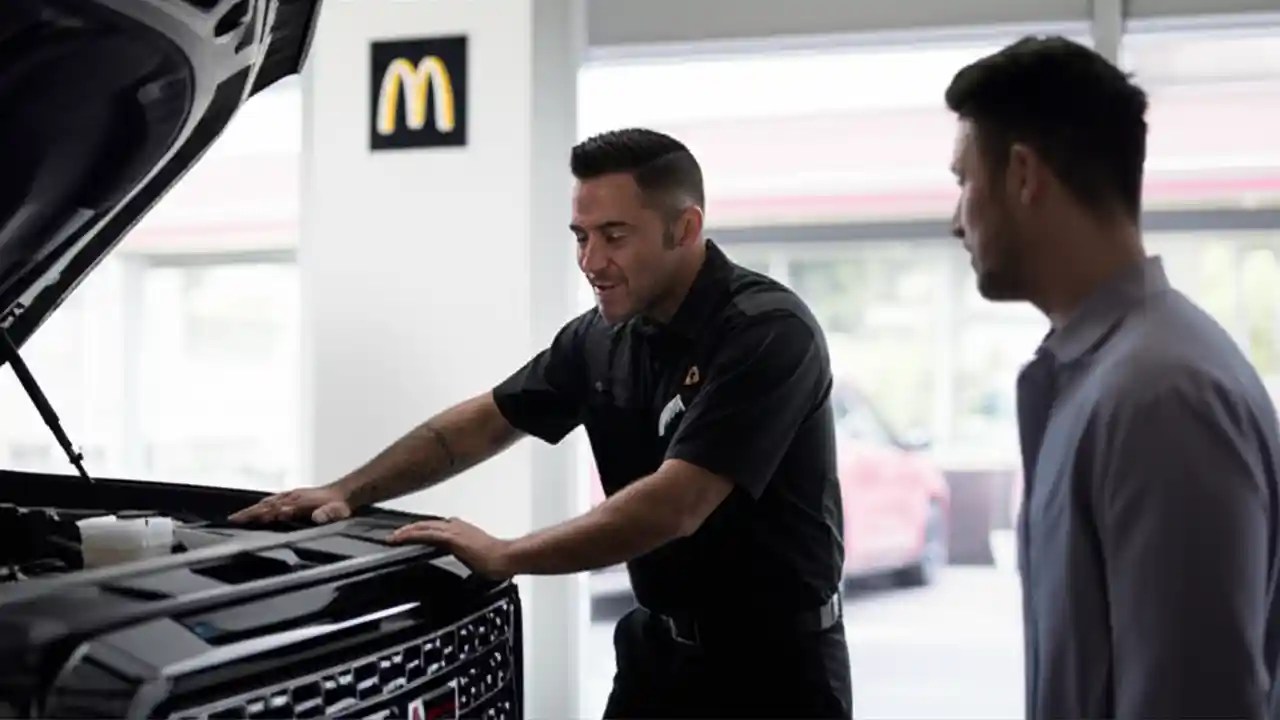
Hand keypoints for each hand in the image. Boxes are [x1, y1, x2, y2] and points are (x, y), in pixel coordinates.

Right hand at [228, 485, 352, 524]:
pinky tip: (259, 509)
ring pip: (268, 502)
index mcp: (299, 502)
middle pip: (266, 505)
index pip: (274, 510)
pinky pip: (275, 500)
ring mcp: (293, 496)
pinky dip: (263, 505)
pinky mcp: (296, 497)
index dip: (259, 515)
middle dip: (248, 513)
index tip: (242, 520)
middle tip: (231, 520)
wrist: (347, 493)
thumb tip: (318, 516)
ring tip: (238, 517)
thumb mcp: (338, 512)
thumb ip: (328, 514)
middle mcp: (293, 498)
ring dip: (253, 509)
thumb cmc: (341, 506)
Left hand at [388, 518, 514, 579]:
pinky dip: (410, 535)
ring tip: (392, 537)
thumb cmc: (498, 561)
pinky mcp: (451, 538)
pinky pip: (425, 534)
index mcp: (462, 531)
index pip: (436, 527)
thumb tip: (466, 569)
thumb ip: (467, 558)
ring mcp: (453, 531)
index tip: (409, 537)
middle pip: (426, 524)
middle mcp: (456, 526)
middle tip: (395, 536)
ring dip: (405, 531)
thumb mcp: (477, 559)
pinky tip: (399, 538)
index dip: (421, 530)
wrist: (507, 558)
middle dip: (409, 529)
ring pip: (423, 527)